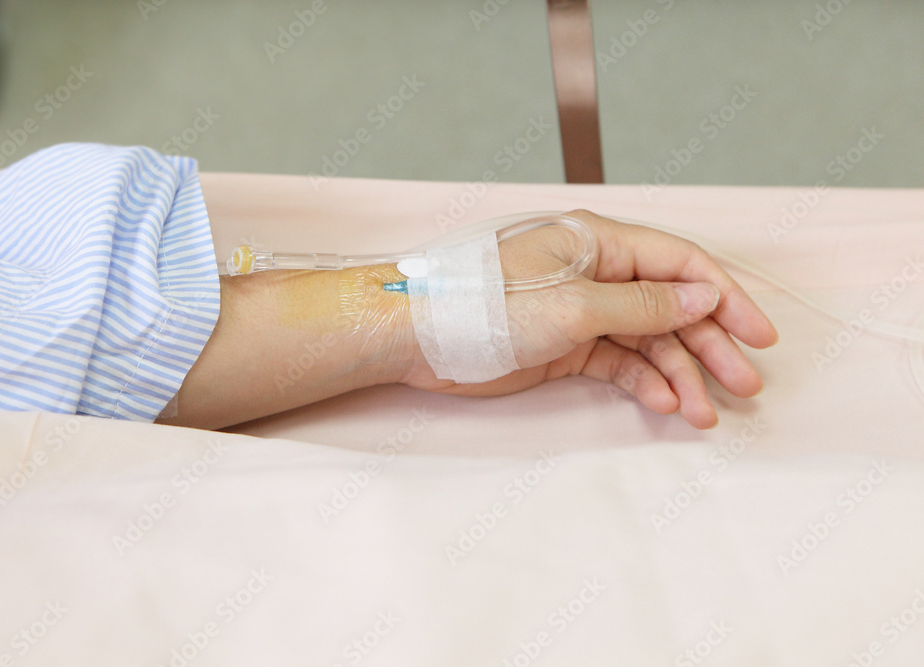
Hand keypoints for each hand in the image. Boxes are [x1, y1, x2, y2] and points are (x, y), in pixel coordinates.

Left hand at [397, 210, 778, 428]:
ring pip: (648, 340)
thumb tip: (703, 298)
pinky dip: (643, 381)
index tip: (757, 334)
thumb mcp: (574, 305)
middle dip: (711, 345)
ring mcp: (582, 311)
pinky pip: (619, 362)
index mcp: (599, 242)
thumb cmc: (484, 304)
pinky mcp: (566, 346)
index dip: (725, 297)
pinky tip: (663, 404)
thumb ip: (643, 303)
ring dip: (679, 374)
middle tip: (745, 383)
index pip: (680, 264)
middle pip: (671, 306)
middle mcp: (596, 272)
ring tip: (703, 413)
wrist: (420, 338)